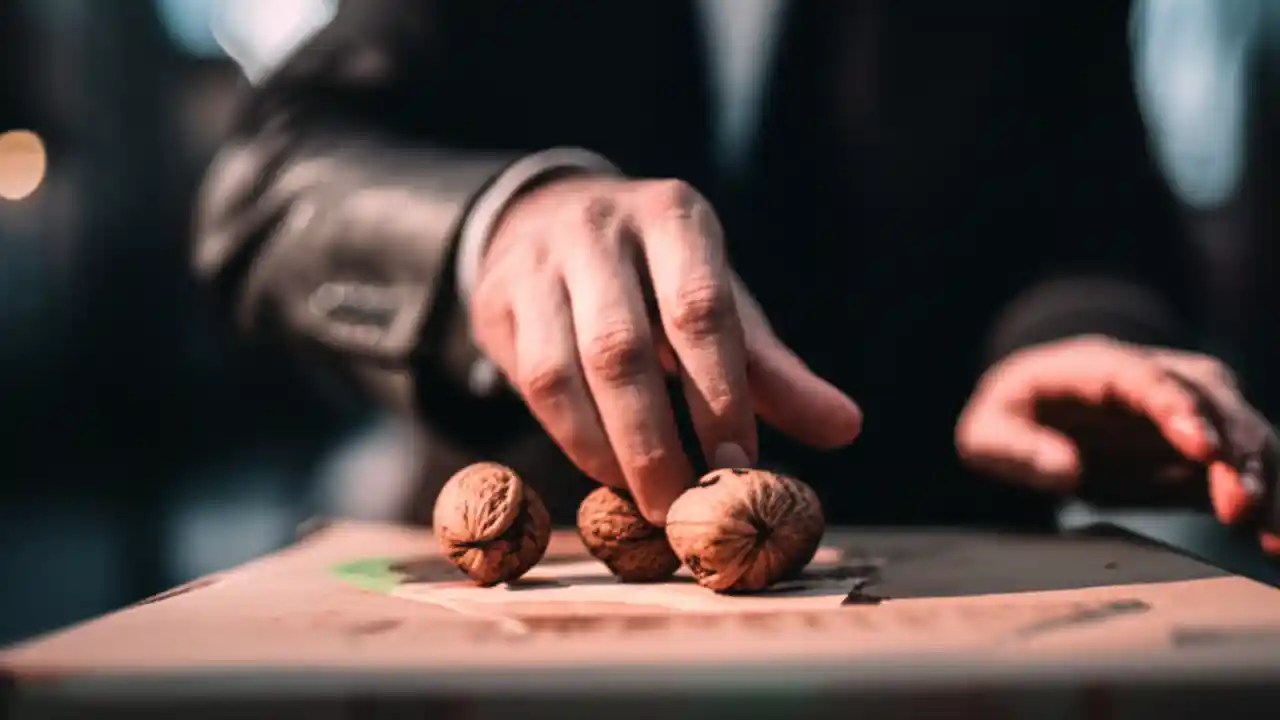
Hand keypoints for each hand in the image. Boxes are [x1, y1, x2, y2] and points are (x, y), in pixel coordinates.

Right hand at [470, 176, 861, 523]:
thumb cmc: (658, 279)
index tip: (738, 464)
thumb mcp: (721, 306)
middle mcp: (599, 227)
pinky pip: (528, 382)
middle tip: (686, 508)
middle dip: (655, 440)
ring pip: (561, 371)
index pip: (698, 309)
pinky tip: (606, 471)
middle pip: (621, 347)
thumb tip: (846, 428)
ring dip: (608, 450)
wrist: (549, 223)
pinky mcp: (495, 299)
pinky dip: (571, 438)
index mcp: (674, 217)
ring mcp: (537, 262)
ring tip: (648, 501)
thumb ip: (773, 371)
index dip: (718, 394)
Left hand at [956, 335, 1278, 555]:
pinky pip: (1246, 463)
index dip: (1176, 408)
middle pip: (1210, 400)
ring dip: (1260, 476)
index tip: (1201, 448)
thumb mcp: (987, 430)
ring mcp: (1188, 406)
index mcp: (1096, 365)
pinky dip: (1266, 495)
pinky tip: (1272, 539)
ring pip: (1242, 429)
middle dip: (1233, 451)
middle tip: (1239, 506)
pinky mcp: (1204, 443)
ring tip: (1267, 532)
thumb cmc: (1008, 416)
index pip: (1144, 377)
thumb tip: (1065, 468)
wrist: (1034, 406)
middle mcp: (1155, 375)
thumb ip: (1016, 448)